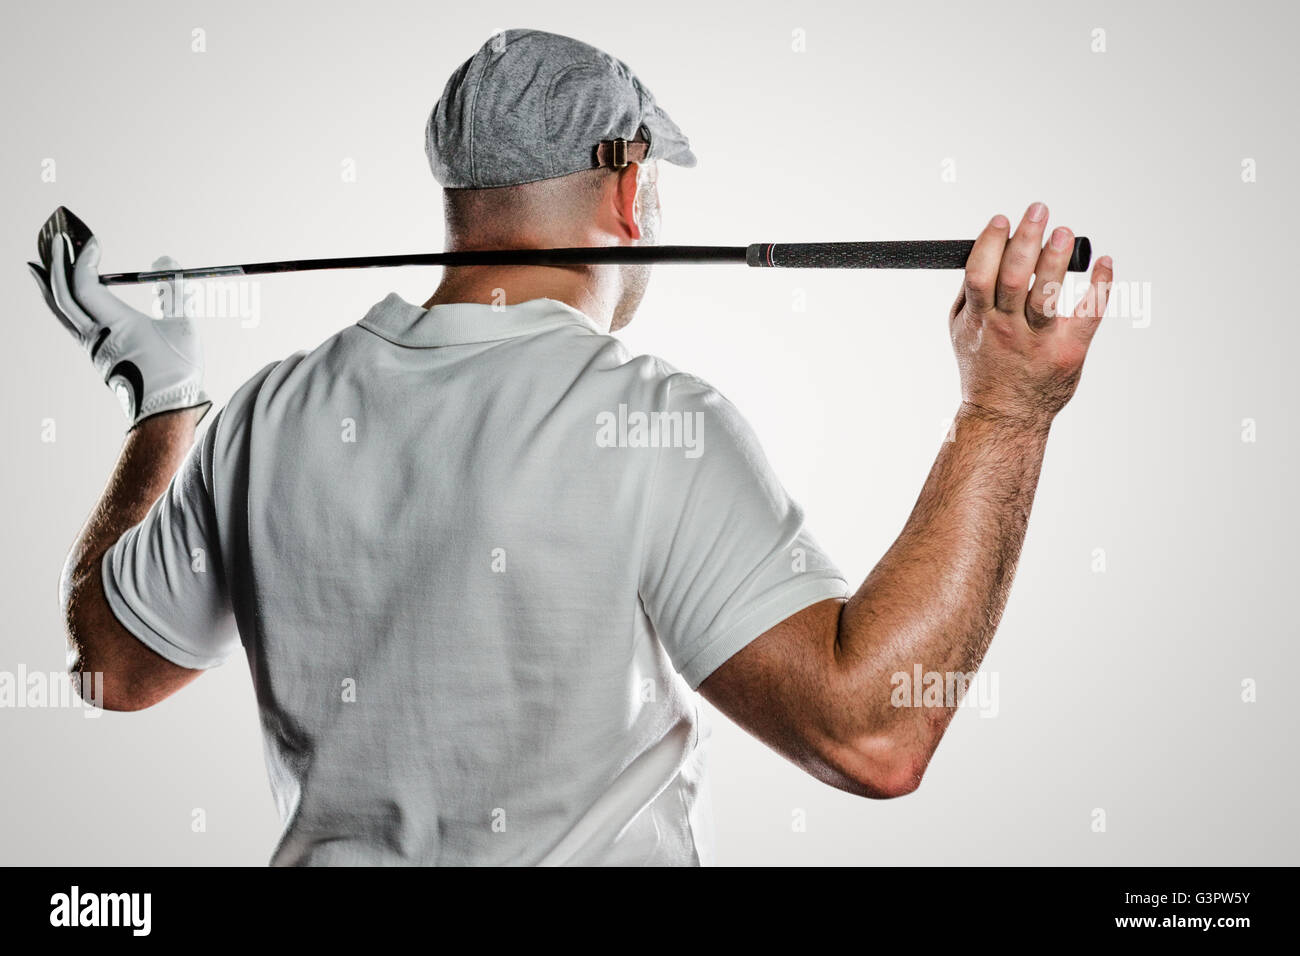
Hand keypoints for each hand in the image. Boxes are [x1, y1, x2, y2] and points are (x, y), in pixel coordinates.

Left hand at [28, 207, 209, 429]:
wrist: (164, 413)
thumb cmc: (178, 372)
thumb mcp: (183, 327)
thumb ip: (174, 291)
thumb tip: (165, 259)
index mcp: (118, 326)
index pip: (86, 286)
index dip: (84, 259)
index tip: (91, 241)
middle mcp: (96, 336)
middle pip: (63, 296)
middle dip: (57, 265)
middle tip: (56, 240)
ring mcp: (92, 348)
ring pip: (60, 311)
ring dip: (48, 285)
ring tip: (38, 265)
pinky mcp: (95, 355)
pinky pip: (69, 323)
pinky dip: (60, 304)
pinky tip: (62, 298)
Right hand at [948, 203, 1112, 427]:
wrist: (1004, 415)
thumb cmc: (984, 367)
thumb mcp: (962, 331)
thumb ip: (968, 293)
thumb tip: (982, 247)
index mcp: (978, 321)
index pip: (979, 275)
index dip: (990, 244)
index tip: (1002, 219)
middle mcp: (1006, 330)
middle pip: (1013, 279)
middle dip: (1025, 239)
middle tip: (1039, 210)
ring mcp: (1038, 342)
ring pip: (1046, 296)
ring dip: (1055, 260)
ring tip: (1063, 231)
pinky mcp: (1068, 351)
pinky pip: (1088, 315)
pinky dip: (1100, 286)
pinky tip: (1104, 263)